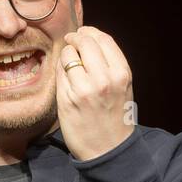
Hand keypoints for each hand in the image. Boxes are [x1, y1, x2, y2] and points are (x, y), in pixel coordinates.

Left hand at [55, 26, 135, 160]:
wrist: (107, 150)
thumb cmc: (114, 117)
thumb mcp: (123, 87)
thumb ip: (109, 64)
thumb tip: (87, 39)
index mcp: (122, 74)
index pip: (103, 39)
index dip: (90, 32)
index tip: (83, 33)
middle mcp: (105, 79)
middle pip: (85, 41)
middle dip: (76, 38)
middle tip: (71, 41)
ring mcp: (84, 89)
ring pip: (69, 54)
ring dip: (66, 54)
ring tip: (69, 64)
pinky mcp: (67, 98)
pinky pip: (59, 72)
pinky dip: (60, 70)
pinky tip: (65, 78)